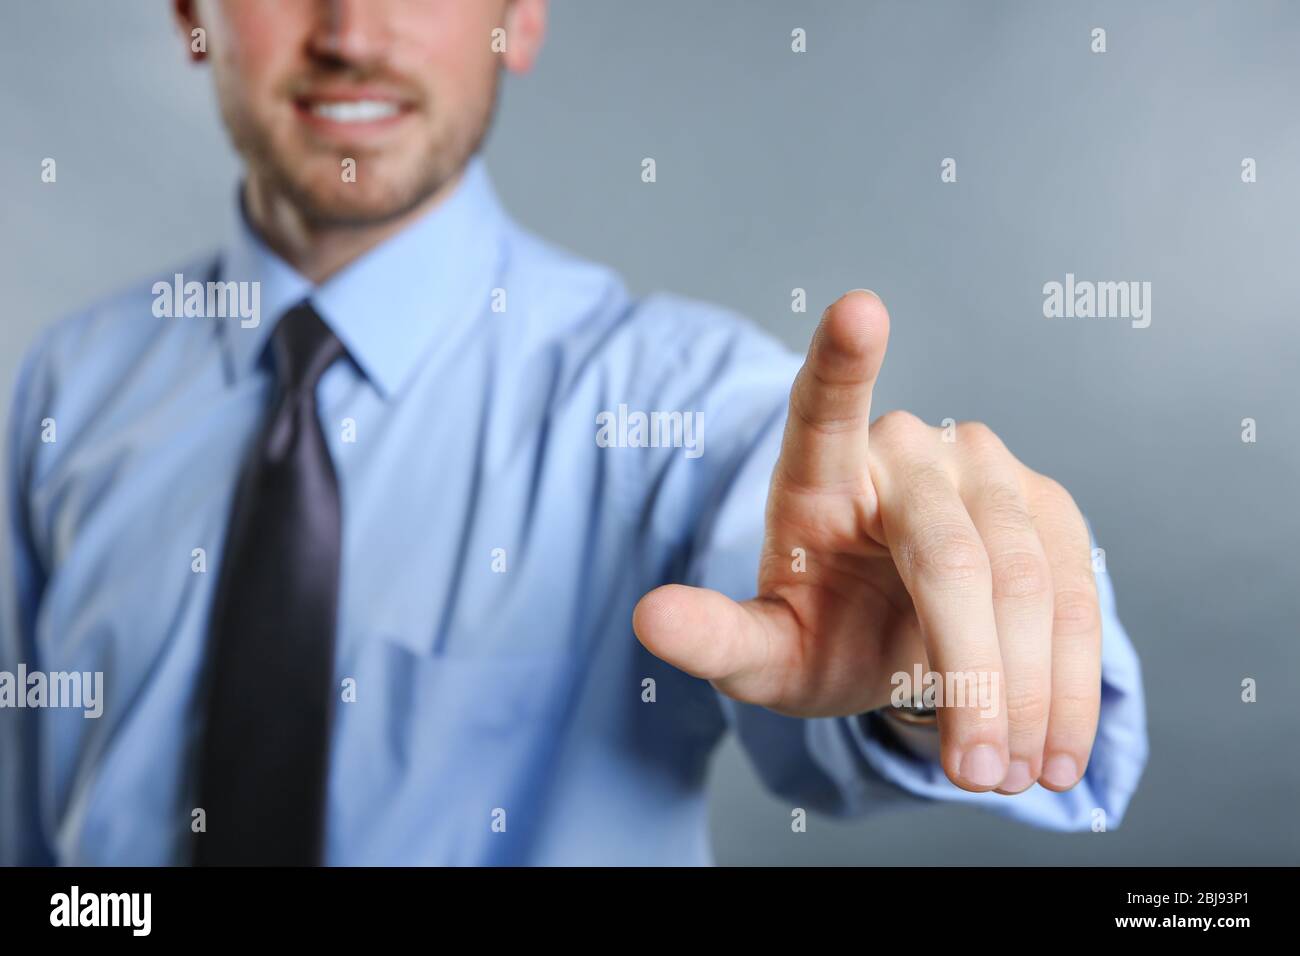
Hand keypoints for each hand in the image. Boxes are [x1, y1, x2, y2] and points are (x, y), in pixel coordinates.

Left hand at [632, 291, 1101, 794]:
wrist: (904, 642)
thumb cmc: (825, 634)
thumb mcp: (765, 652)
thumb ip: (715, 637)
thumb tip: (648, 619)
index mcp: (820, 472)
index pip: (824, 407)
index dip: (844, 362)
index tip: (859, 308)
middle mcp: (908, 452)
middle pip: (952, 555)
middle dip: (974, 674)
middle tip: (976, 776)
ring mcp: (989, 470)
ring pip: (1026, 578)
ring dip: (1029, 692)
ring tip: (1008, 776)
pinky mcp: (1050, 507)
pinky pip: (1077, 592)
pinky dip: (1073, 681)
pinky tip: (1060, 749)